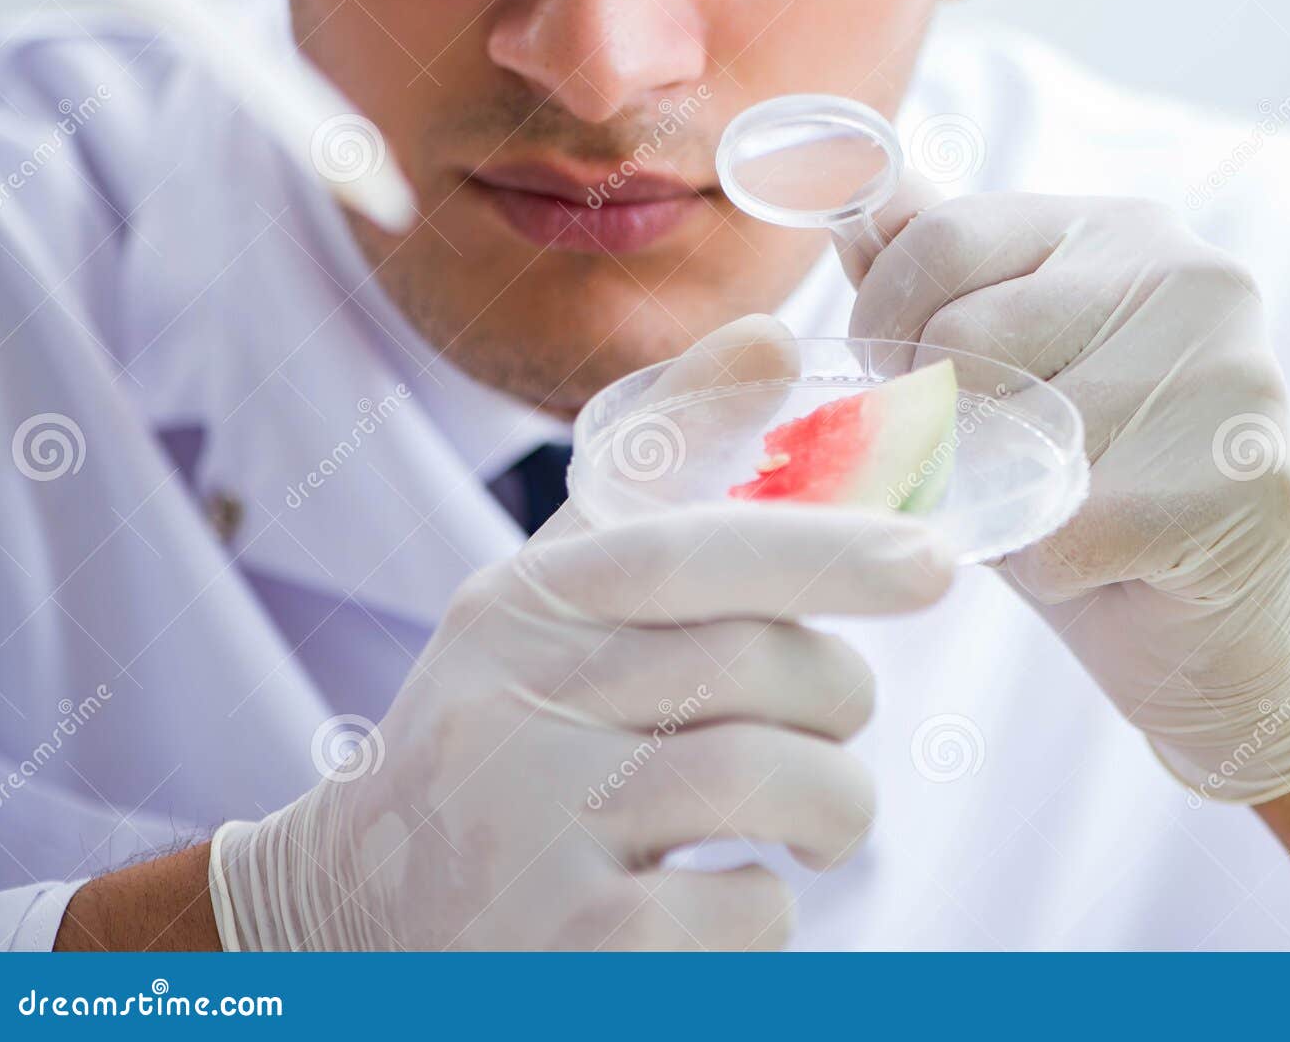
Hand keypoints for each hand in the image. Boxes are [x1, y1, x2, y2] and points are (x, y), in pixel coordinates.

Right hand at [209, 320, 955, 950]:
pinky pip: (741, 916)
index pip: (684, 550)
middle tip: (836, 717)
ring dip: (836, 801)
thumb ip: (664, 462)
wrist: (353, 910)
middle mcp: (510, 707)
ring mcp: (528, 837)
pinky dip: (774, 909)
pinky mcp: (564, 955)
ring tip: (821, 819)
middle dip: (838, 691)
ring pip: (763, 781)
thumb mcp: (554, 586)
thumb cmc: (503, 723)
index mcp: (520, 606)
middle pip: (749, 666)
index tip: (937, 561)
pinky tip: (731, 899)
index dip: (823, 546)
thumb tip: (773, 334)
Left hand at [850, 194, 1289, 803]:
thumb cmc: (1090, 492)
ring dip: (1003, 504)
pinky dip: (1054, 569)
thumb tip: (852, 194)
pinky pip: (1061, 529)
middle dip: (945, 426)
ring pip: (1005, 434)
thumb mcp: (998, 370)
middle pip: (960, 333)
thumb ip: (933, 284)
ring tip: (1068, 514)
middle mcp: (1184, 272)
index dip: (888, 327)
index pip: (939, 239)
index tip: (911, 385)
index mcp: (1117, 229)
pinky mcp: (1237, 475)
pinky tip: (1112, 565)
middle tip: (1001, 469)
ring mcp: (1223, 368)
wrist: (1219, 638)